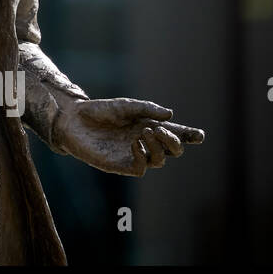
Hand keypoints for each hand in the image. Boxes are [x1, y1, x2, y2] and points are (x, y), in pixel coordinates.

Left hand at [55, 97, 203, 176]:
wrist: (73, 119)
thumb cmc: (99, 111)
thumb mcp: (125, 105)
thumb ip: (147, 109)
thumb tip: (170, 115)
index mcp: (149, 127)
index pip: (174, 133)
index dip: (189, 135)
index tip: (199, 135)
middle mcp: (145, 143)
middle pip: (173, 150)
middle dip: (174, 142)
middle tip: (160, 130)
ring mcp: (134, 155)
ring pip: (160, 160)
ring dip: (158, 147)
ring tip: (145, 132)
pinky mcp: (120, 165)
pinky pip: (141, 168)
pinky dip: (142, 156)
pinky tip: (134, 143)